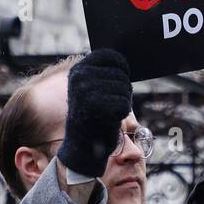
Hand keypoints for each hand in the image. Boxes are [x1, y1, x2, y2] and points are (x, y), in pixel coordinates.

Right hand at [58, 49, 131, 178]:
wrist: (81, 148)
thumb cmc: (92, 117)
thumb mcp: (91, 90)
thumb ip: (102, 74)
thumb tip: (121, 62)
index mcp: (78, 71)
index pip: (108, 55)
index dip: (121, 65)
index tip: (123, 75)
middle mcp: (80, 78)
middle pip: (120, 75)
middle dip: (123, 90)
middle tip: (110, 105)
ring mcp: (87, 91)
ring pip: (125, 89)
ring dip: (123, 102)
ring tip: (108, 112)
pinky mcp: (98, 106)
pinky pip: (125, 104)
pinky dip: (122, 114)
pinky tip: (110, 120)